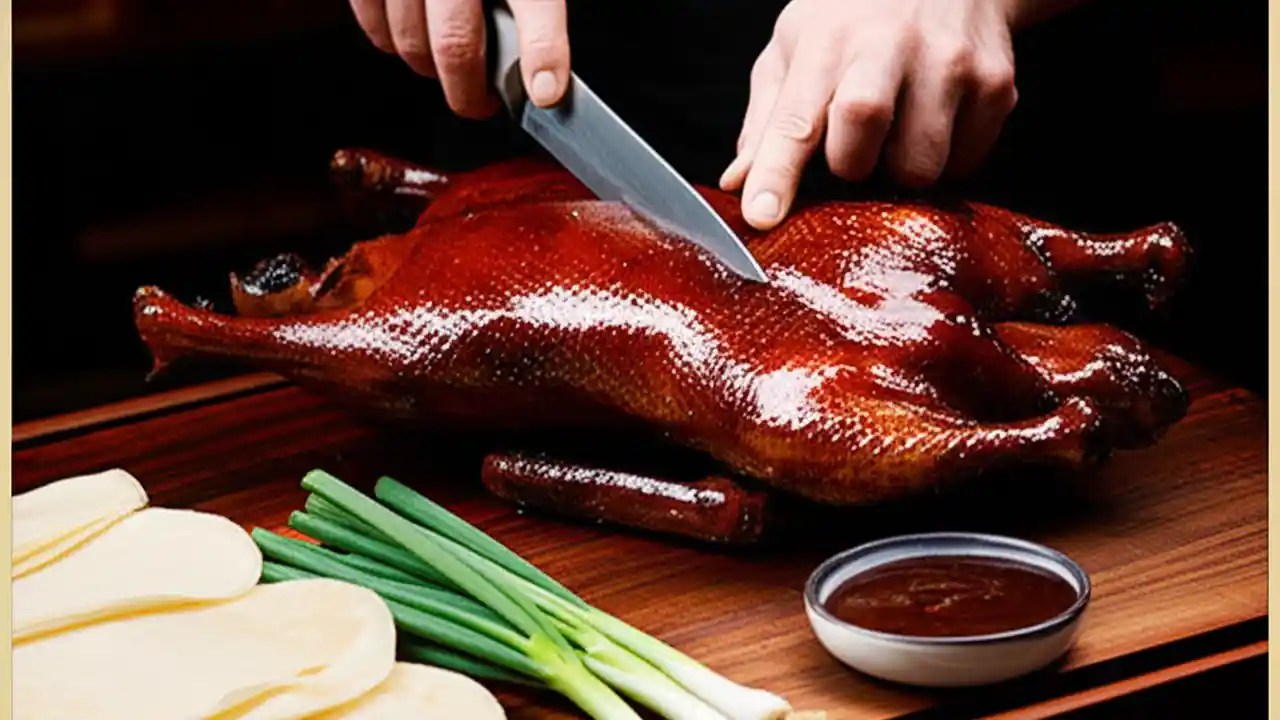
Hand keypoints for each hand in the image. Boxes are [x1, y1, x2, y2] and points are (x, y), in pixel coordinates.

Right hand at [351, 0, 570, 118]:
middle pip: (456, 42)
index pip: (535, 1)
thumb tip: (546, 58)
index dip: (543, 51)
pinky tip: (411, 35)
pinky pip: (372, 18)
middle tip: (483, 102)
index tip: (546, 92)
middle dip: (470, 91)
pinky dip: (391, 39)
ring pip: (409, 40)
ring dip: (429, 68)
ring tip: (448, 65)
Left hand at [721, 0, 1026, 230]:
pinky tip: (936, 121)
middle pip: (864, 127)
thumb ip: (767, 118)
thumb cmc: (858, 15)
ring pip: (920, 166)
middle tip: (853, 146)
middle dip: (851, 164)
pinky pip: (964, 163)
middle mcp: (893, 44)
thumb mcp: (798, 45)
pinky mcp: (998, 85)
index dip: (778, 172)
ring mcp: (952, 63)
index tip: (762, 215)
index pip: (797, 117)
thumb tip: (739, 184)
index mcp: (830, 40)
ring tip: (897, 133)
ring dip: (899, 170)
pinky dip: (943, 160)